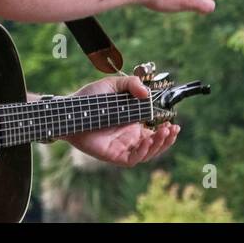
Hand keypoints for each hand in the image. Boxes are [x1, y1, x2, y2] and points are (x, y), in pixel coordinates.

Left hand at [62, 75, 179, 166]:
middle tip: (173, 128)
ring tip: (165, 133)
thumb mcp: (113, 85)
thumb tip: (147, 94)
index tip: (173, 122)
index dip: (166, 129)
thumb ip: (131, 84)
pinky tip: (147, 141)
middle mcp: (130, 136)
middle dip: (167, 139)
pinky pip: (133, 158)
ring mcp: (122, 146)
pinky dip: (143, 152)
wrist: (70, 111)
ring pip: (147, 153)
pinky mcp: (113, 155)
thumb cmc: (90, 99)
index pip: (155, 130)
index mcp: (132, 122)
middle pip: (155, 144)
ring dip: (159, 145)